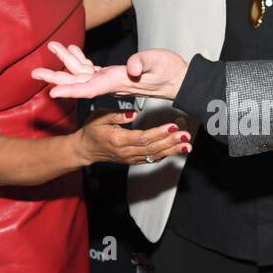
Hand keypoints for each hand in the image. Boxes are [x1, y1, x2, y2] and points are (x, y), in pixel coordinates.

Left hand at [32, 43, 187, 102]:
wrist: (179, 80)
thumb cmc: (171, 71)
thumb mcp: (160, 62)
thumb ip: (145, 63)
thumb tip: (133, 66)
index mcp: (117, 80)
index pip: (88, 88)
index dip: (69, 90)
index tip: (51, 93)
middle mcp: (111, 82)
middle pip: (78, 82)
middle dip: (56, 78)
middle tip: (34, 74)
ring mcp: (111, 79)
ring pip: (82, 74)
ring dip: (65, 63)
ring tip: (51, 48)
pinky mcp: (115, 75)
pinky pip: (91, 70)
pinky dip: (80, 60)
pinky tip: (73, 51)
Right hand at [77, 111, 191, 165]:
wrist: (85, 149)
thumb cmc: (92, 130)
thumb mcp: (99, 117)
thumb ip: (116, 115)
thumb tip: (133, 112)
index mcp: (118, 140)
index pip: (142, 137)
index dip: (159, 133)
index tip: (172, 127)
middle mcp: (125, 152)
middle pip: (152, 148)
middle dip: (170, 141)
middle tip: (185, 135)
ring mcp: (130, 158)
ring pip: (154, 155)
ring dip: (172, 150)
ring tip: (187, 145)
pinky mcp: (133, 160)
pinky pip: (151, 159)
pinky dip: (165, 154)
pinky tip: (176, 150)